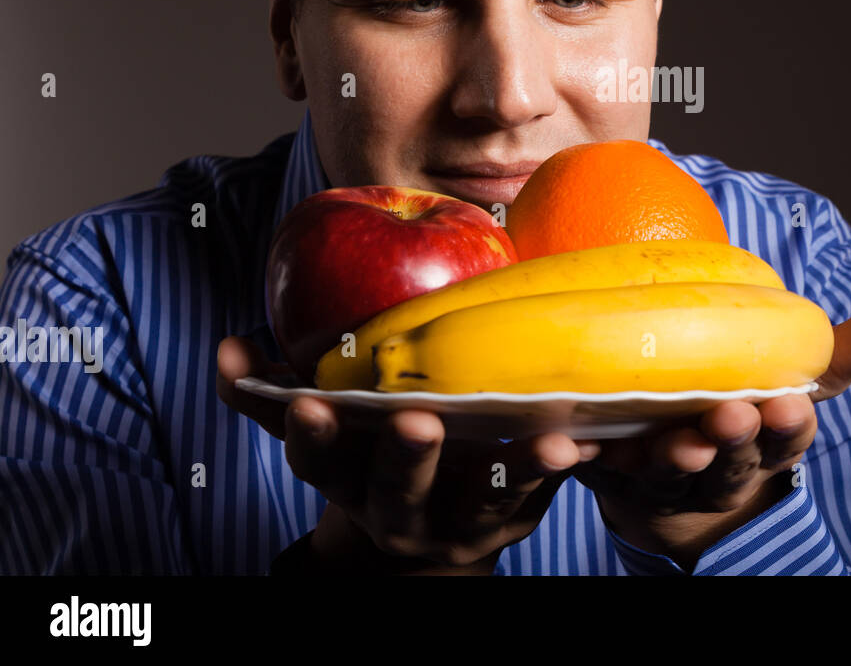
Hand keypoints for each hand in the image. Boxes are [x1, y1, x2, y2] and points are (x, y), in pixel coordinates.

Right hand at [216, 335, 599, 572]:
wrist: (428, 532)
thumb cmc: (371, 454)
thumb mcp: (327, 431)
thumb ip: (273, 391)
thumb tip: (228, 347)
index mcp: (347, 478)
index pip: (317, 461)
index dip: (309, 434)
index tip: (308, 402)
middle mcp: (397, 511)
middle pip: (396, 490)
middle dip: (405, 457)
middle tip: (419, 420)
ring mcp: (457, 524)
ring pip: (485, 501)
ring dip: (515, 469)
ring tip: (551, 442)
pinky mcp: (511, 522)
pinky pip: (541, 498)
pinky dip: (565, 469)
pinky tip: (593, 438)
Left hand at [572, 291, 850, 568]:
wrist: (682, 465)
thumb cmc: (754, 406)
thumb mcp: (810, 375)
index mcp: (765, 442)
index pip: (784, 439)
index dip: (786, 428)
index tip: (790, 405)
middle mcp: (715, 466)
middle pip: (724, 460)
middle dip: (728, 440)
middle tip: (729, 416)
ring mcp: (658, 472)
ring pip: (660, 468)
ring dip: (662, 453)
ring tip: (664, 433)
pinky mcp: (605, 468)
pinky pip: (587, 464)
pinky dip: (572, 452)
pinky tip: (558, 436)